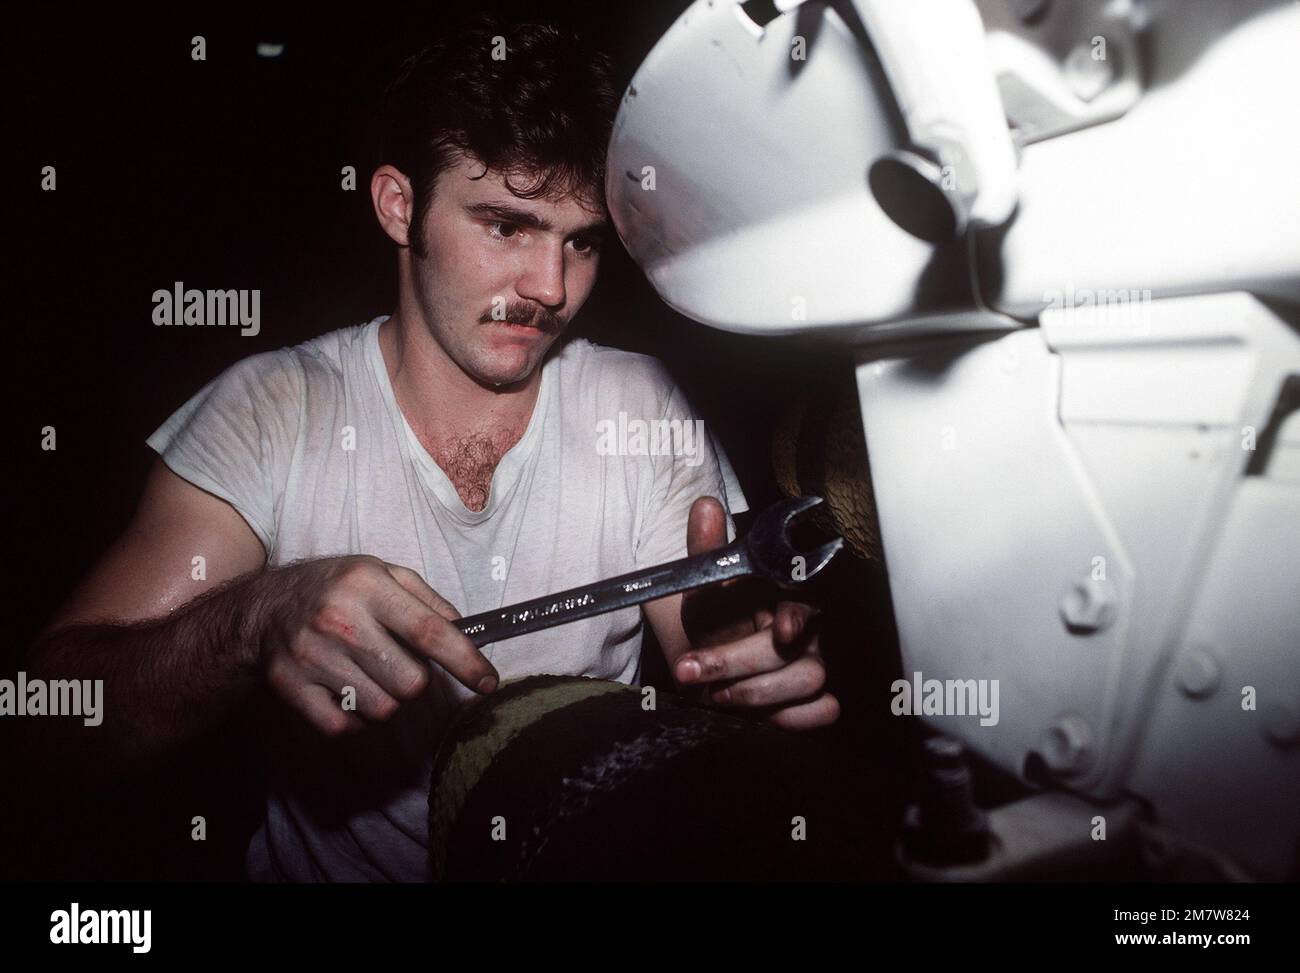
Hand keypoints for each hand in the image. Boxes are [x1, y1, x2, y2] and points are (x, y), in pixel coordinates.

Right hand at [256, 555, 496, 735]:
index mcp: (367, 585)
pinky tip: (344, 688)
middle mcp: (338, 619)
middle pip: (412, 683)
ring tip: (367, 671)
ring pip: (383, 709)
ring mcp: (311, 655)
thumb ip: (428, 600)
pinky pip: (345, 727)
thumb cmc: (336, 589)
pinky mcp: (290, 686)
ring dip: (385, 698)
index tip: (488, 682)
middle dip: (415, 679)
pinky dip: (353, 717)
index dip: (466, 662)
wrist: (262, 608)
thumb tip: (466, 633)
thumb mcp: (383, 573)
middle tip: (395, 660)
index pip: (431, 632)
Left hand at [672, 497, 838, 729]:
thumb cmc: (712, 631)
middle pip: (795, 649)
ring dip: (756, 693)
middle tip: (692, 670)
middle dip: (737, 662)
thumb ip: (705, 552)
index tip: (778, 627)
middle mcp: (806, 632)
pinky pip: (822, 712)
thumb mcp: (699, 593)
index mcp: (785, 597)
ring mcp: (813, 667)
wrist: (707, 678)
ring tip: (716, 695)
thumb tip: (706, 506)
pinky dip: (790, 718)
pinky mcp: (816, 703)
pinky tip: (758, 717)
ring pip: (811, 680)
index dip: (796, 616)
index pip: (804, 602)